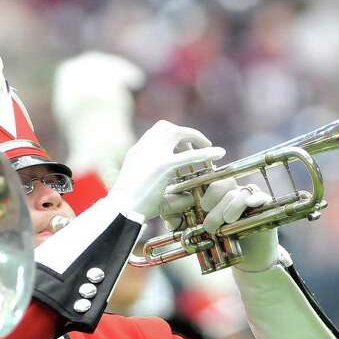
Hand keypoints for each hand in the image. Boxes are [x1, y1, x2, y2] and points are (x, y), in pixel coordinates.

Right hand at [109, 120, 225, 219]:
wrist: (119, 211)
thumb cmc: (130, 208)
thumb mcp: (144, 191)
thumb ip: (164, 189)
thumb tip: (188, 197)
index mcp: (136, 153)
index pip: (154, 135)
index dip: (171, 136)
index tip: (181, 146)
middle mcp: (143, 149)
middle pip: (165, 127)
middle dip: (183, 132)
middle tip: (198, 144)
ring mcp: (153, 155)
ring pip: (177, 133)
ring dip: (194, 137)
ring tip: (208, 147)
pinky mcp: (164, 166)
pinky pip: (190, 156)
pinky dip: (206, 154)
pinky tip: (219, 154)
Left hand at [200, 180, 277, 271]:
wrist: (249, 256)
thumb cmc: (227, 241)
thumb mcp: (209, 232)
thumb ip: (196, 223)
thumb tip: (181, 220)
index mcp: (220, 195)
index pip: (213, 185)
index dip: (207, 196)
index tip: (203, 210)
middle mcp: (236, 192)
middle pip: (226, 188)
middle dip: (216, 208)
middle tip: (211, 227)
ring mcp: (251, 197)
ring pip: (242, 193)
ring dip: (233, 206)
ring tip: (228, 220)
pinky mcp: (266, 206)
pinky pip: (261, 197)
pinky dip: (255, 199)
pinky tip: (250, 203)